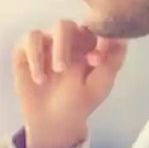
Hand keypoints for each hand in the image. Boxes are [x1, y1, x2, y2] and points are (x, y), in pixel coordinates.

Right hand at [13, 20, 127, 147]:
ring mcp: (44, 44)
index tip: (95, 60)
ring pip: (42, 31)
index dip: (90, 39)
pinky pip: (28, 41)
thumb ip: (112, 61)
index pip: (88, 28)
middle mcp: (64, 40)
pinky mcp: (25, 51)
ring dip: (44, 54)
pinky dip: (33, 57)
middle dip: (63, 46)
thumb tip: (123, 38)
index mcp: (85, 43)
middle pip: (63, 26)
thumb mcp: (101, 84)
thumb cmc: (81, 101)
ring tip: (51, 75)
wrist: (55, 121)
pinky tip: (38, 78)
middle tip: (62, 70)